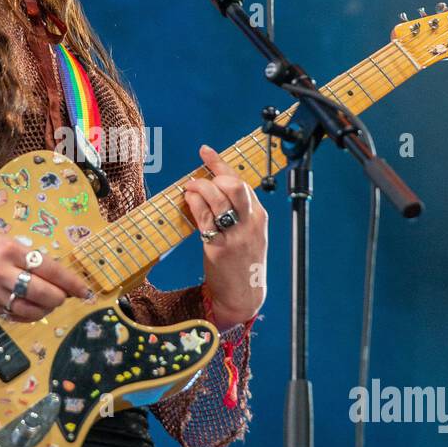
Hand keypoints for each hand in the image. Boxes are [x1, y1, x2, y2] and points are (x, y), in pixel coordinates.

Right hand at [0, 227, 93, 321]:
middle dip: (59, 298)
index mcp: (11, 250)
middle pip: (43, 293)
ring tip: (47, 305)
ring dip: (46, 310)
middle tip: (62, 298)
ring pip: (31, 310)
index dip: (71, 282)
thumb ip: (29, 258)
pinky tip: (30, 309)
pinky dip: (28, 315)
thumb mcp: (5, 242)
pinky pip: (14, 317)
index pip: (49, 269)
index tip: (84, 290)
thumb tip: (59, 280)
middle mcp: (2, 272)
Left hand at [183, 144, 267, 328]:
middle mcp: (249, 223)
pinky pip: (204, 218)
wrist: (243, 294)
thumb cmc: (243, 262)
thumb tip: (213, 188)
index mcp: (259, 217)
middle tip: (196, 179)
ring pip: (217, 198)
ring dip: (199, 187)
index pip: (241, 182)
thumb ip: (239, 212)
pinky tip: (189, 201)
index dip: (221, 164)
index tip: (205, 151)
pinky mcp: (218, 248)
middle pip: (233, 186)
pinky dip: (194, 204)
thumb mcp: (250, 233)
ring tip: (189, 189)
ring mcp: (235, 236)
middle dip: (213, 175)